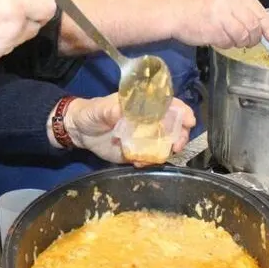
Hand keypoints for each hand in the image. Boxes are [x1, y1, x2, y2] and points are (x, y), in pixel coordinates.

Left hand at [61, 95, 195, 164]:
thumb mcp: (99, 109)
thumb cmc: (92, 113)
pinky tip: (139, 163)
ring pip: (165, 144)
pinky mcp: (137, 152)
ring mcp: (144, 137)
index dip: (182, 111)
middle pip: (174, 126)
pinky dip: (149, 162)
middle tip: (177, 146)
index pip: (169, 104)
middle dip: (180, 135)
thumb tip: (122, 112)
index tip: (189, 121)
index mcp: (143, 105)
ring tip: (159, 157)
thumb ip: (110, 110)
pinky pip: (150, 159)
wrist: (80, 132)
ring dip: (167, 151)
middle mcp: (148, 121)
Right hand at [171, 0, 268, 47]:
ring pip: (243, 36)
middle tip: (246, 42)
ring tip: (229, 39)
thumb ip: (241, 10)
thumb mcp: (221, 0)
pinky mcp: (214, 28)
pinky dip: (226, 44)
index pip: (259, 11)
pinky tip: (217, 39)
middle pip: (254, 25)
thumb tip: (263, 29)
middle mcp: (230, 1)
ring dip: (239, 43)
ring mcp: (221, 15)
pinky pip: (229, 42)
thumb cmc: (197, 7)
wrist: (173, 11)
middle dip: (253, 38)